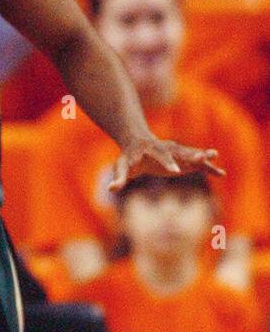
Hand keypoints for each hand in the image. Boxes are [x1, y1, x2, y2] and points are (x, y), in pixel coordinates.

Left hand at [107, 137, 223, 191]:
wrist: (138, 141)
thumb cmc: (129, 157)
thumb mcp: (121, 166)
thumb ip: (118, 178)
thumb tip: (111, 189)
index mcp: (149, 150)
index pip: (158, 156)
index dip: (166, 163)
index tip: (174, 171)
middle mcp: (165, 148)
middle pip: (178, 151)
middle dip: (189, 154)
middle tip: (201, 157)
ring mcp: (176, 152)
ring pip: (190, 153)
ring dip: (202, 155)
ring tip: (215, 155)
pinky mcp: (184, 158)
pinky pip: (198, 163)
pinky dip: (208, 167)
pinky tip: (221, 174)